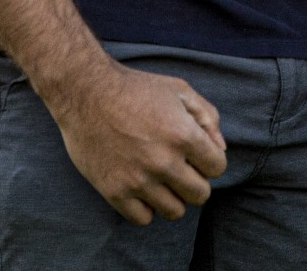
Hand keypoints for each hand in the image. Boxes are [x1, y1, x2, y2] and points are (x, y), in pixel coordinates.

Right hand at [49, 59, 227, 224]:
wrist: (85, 92)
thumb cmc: (136, 88)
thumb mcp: (179, 90)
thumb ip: (208, 117)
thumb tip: (221, 148)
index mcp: (183, 135)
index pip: (218, 168)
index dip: (210, 160)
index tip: (196, 154)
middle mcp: (164, 162)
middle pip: (200, 195)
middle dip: (196, 181)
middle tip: (180, 168)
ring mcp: (138, 180)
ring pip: (175, 212)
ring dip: (173, 197)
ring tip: (161, 179)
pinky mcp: (114, 192)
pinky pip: (143, 219)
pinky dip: (146, 208)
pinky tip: (141, 188)